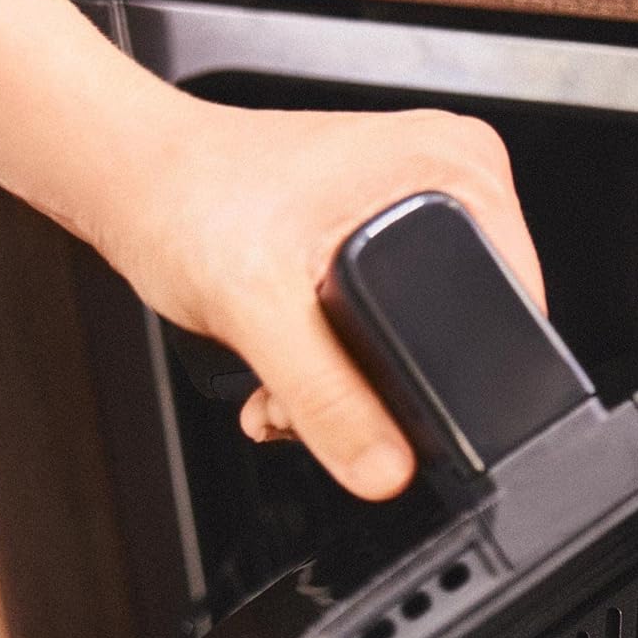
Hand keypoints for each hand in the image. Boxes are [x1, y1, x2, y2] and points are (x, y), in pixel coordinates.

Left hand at [92, 101, 544, 498]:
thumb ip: (329, 399)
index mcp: (455, 168)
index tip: (385, 397)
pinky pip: (392, 327)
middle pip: (465, 333)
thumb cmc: (183, 198)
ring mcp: (418, 205)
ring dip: (355, 386)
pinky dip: (342, 366)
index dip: (456, 378)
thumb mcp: (260, 308)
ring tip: (288, 372)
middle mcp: (450, 178)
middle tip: (311, 379)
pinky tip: (291, 362)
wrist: (128, 180)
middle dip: (389, 387)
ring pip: (424, 341)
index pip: (509, 306)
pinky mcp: (385, 231)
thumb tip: (388, 469)